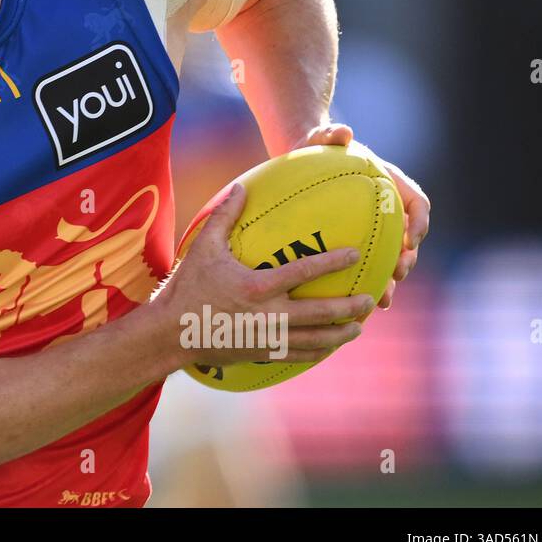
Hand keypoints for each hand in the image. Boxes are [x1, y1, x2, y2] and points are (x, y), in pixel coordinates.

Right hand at [159, 181, 374, 365]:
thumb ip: (225, 216)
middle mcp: (269, 315)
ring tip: (359, 328)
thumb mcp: (204, 248)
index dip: (333, 262)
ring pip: (316, 339)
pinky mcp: (263, 353)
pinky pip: (299, 354)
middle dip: (350, 307)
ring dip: (341, 333)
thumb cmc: (187, 288)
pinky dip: (319, 350)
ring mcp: (268, 338)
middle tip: (370, 299)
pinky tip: (330, 347)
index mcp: (258, 286)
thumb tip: (242, 187)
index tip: (355, 255)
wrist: (171, 333)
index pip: (305, 271)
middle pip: (321, 312)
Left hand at [287, 123, 430, 309]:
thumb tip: (342, 132)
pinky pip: (363, 267)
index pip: (417, 203)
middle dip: (408, 259)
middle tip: (398, 272)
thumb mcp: (321, 136)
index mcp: (391, 185)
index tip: (413, 237)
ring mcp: (374, 230)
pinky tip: (350, 305)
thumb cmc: (317, 145)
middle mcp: (388, 212)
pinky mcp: (354, 244)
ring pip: (390, 261)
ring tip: (383, 299)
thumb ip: (332, 132)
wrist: (303, 157)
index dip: (420, 221)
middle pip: (409, 240)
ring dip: (389, 281)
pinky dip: (361, 284)